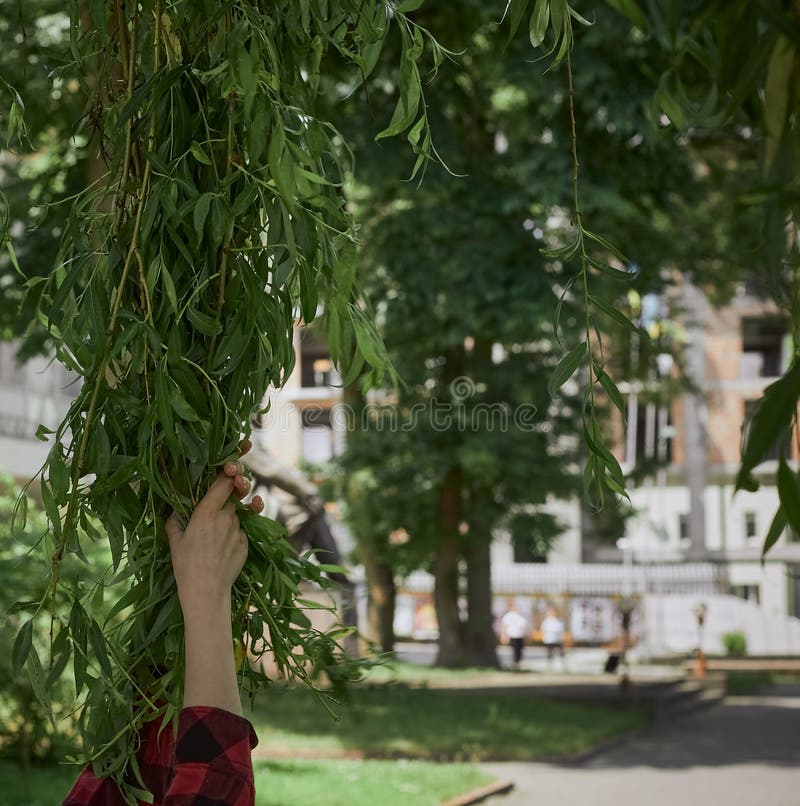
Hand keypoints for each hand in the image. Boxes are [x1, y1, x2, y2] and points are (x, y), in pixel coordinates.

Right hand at [166, 443, 263, 613]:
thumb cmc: (186, 565)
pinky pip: (240, 532)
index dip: (226, 474)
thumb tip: (174, 512)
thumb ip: (174, 521)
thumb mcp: (174, 541)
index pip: (223, 483)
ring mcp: (238, 530)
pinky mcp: (246, 543)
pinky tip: (221, 550)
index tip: (226, 472)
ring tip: (212, 540)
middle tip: (212, 513)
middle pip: (230, 499)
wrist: (206, 591)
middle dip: (224, 501)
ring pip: (236, 516)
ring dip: (227, 520)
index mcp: (207, 512)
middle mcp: (226, 517)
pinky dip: (233, 535)